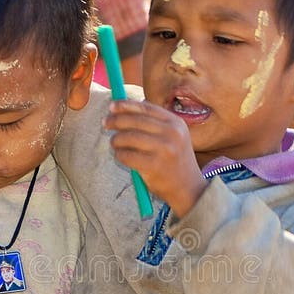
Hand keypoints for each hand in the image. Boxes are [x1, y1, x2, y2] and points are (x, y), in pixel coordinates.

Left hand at [103, 99, 205, 217]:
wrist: (188, 188)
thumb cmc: (174, 160)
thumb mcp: (174, 136)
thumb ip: (155, 121)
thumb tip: (125, 107)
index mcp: (175, 123)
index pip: (146, 108)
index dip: (126, 105)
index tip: (111, 106)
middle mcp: (172, 133)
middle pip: (135, 121)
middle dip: (116, 120)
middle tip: (105, 123)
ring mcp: (164, 150)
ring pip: (128, 138)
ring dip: (116, 140)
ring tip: (114, 143)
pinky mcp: (154, 166)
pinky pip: (127, 156)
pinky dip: (120, 155)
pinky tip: (120, 156)